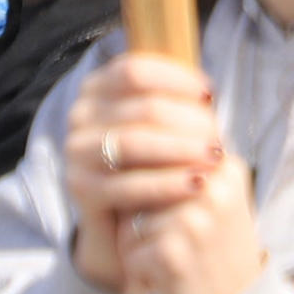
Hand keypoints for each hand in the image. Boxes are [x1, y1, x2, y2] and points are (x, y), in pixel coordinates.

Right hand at [57, 54, 256, 293]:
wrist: (129, 223)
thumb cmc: (154, 163)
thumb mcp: (162, 125)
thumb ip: (175, 100)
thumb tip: (206, 92)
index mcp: (96, 88)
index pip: (134, 71)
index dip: (175, 79)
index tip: (209, 94)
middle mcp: (79, 116)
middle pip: (141, 109)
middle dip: (187, 121)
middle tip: (217, 138)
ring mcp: (76, 153)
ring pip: (134, 143)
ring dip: (180, 150)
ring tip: (214, 159)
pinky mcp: (81, 190)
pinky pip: (129, 184)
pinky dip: (168, 183)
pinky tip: (197, 184)